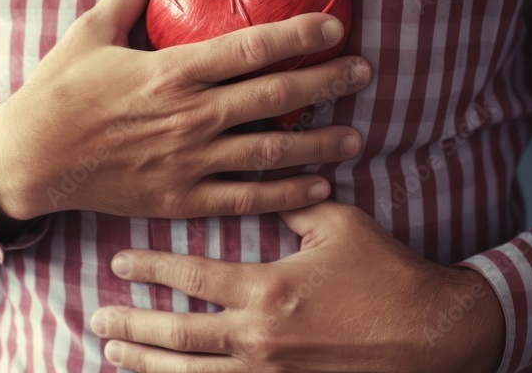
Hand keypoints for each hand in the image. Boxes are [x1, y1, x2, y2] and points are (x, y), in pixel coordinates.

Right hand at [0, 0, 371, 226]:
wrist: (30, 159)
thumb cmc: (59, 92)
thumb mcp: (90, 32)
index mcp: (172, 72)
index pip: (250, 48)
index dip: (298, 35)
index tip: (334, 27)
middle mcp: (190, 116)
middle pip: (274, 97)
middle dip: (326, 82)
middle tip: (364, 73)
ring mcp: (189, 161)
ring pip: (270, 152)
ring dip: (320, 144)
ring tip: (356, 137)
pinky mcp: (181, 198)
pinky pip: (244, 200)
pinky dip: (285, 195)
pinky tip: (319, 187)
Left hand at [90, 201, 504, 372]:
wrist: (433, 334)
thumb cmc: (387, 274)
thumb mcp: (340, 225)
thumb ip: (291, 203)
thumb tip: (261, 178)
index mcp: (267, 290)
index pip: (192, 277)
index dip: (152, 268)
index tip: (122, 261)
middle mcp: (259, 338)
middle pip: (177, 336)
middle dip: (132, 327)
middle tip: (98, 318)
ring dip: (148, 366)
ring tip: (114, 356)